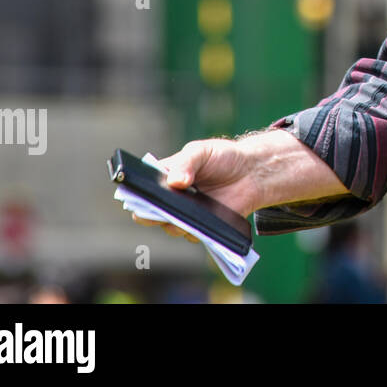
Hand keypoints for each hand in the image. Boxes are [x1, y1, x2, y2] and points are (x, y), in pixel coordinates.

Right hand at [131, 138, 260, 243]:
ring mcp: (185, 215)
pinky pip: (193, 235)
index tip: (139, 194)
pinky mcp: (202, 227)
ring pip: (170, 227)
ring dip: (175, 224)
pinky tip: (204, 224)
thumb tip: (175, 182)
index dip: (135, 193)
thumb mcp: (202, 151)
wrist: (251, 172)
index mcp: (164, 178)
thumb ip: (187, 162)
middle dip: (150, 213)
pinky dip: (196, 231)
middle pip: (149, 213)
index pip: (141, 188)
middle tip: (160, 208)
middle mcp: (170, 199)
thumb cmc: (222, 157)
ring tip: (186, 215)